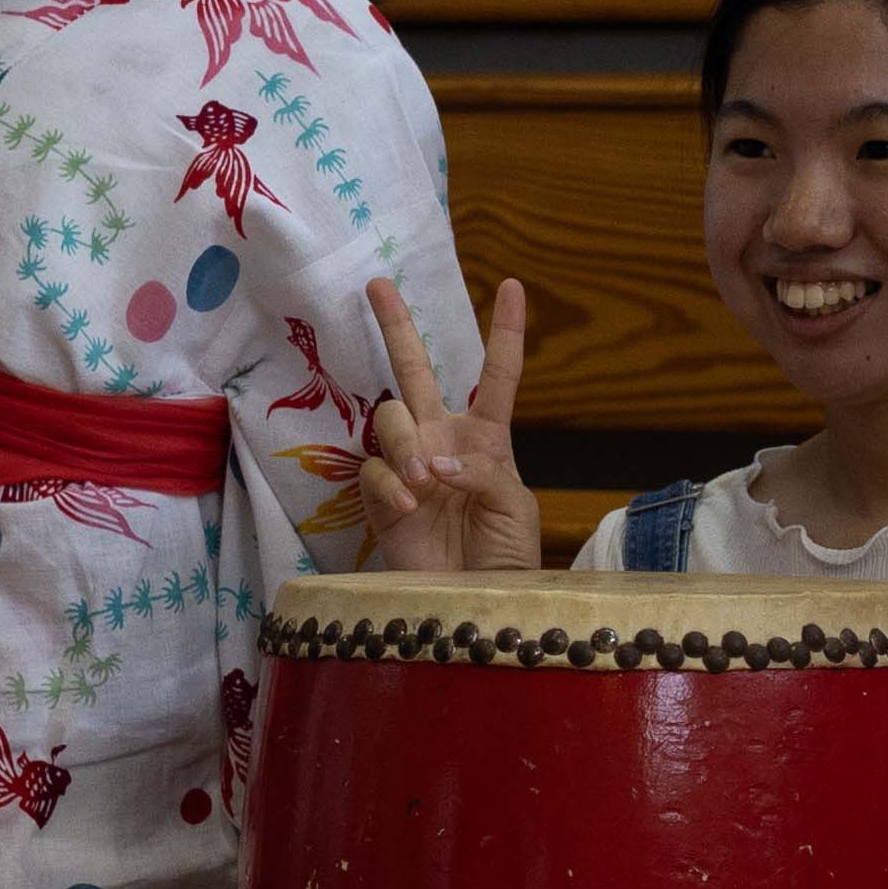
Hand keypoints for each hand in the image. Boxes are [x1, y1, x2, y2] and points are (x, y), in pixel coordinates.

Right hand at [365, 279, 541, 575]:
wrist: (476, 603)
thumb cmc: (506, 556)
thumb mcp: (515, 505)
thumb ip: (482, 470)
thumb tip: (435, 461)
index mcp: (486, 437)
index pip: (497, 375)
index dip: (505, 332)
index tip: (514, 286)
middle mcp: (442, 440)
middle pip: (416, 371)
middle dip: (396, 326)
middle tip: (377, 284)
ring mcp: (407, 465)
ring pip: (390, 417)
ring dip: (405, 444)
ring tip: (422, 482)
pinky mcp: (379, 496)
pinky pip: (372, 468)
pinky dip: (389, 484)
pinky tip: (408, 506)